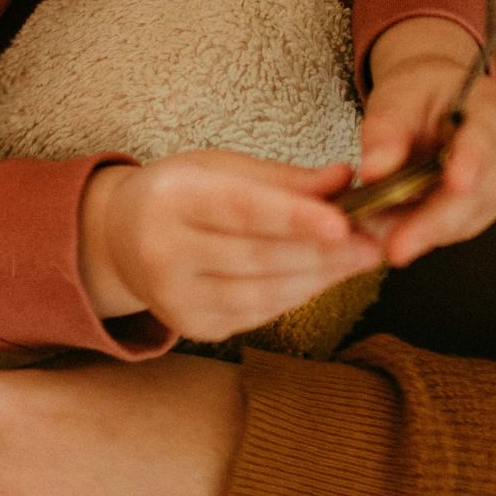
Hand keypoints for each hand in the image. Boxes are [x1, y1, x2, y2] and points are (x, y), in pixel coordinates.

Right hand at [80, 150, 381, 339]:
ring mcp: (175, 298)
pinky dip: (298, 294)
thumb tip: (345, 178)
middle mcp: (164, 253)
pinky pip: (259, 313)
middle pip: (259, 257)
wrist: (120, 237)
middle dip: (325, 253)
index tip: (344, 223)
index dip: (295, 218)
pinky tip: (324, 276)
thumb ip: (285, 179)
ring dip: (321, 277)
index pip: (241, 210)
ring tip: (361, 257)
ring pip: (264, 293)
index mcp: (171, 199)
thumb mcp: (223, 168)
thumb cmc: (181, 193)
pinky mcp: (192, 327)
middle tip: (375, 240)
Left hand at [356, 17, 495, 267]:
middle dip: (438, 220)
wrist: (432, 100)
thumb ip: (385, 129)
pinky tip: (403, 238)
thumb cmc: (419, 94)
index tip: (455, 184)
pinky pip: (464, 225)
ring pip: (475, 215)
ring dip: (431, 233)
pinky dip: (432, 234)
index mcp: (490, 105)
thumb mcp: (396, 97)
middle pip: (483, 188)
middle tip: (399, 244)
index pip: (486, 134)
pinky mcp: (488, 202)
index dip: (472, 160)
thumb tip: (374, 170)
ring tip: (391, 242)